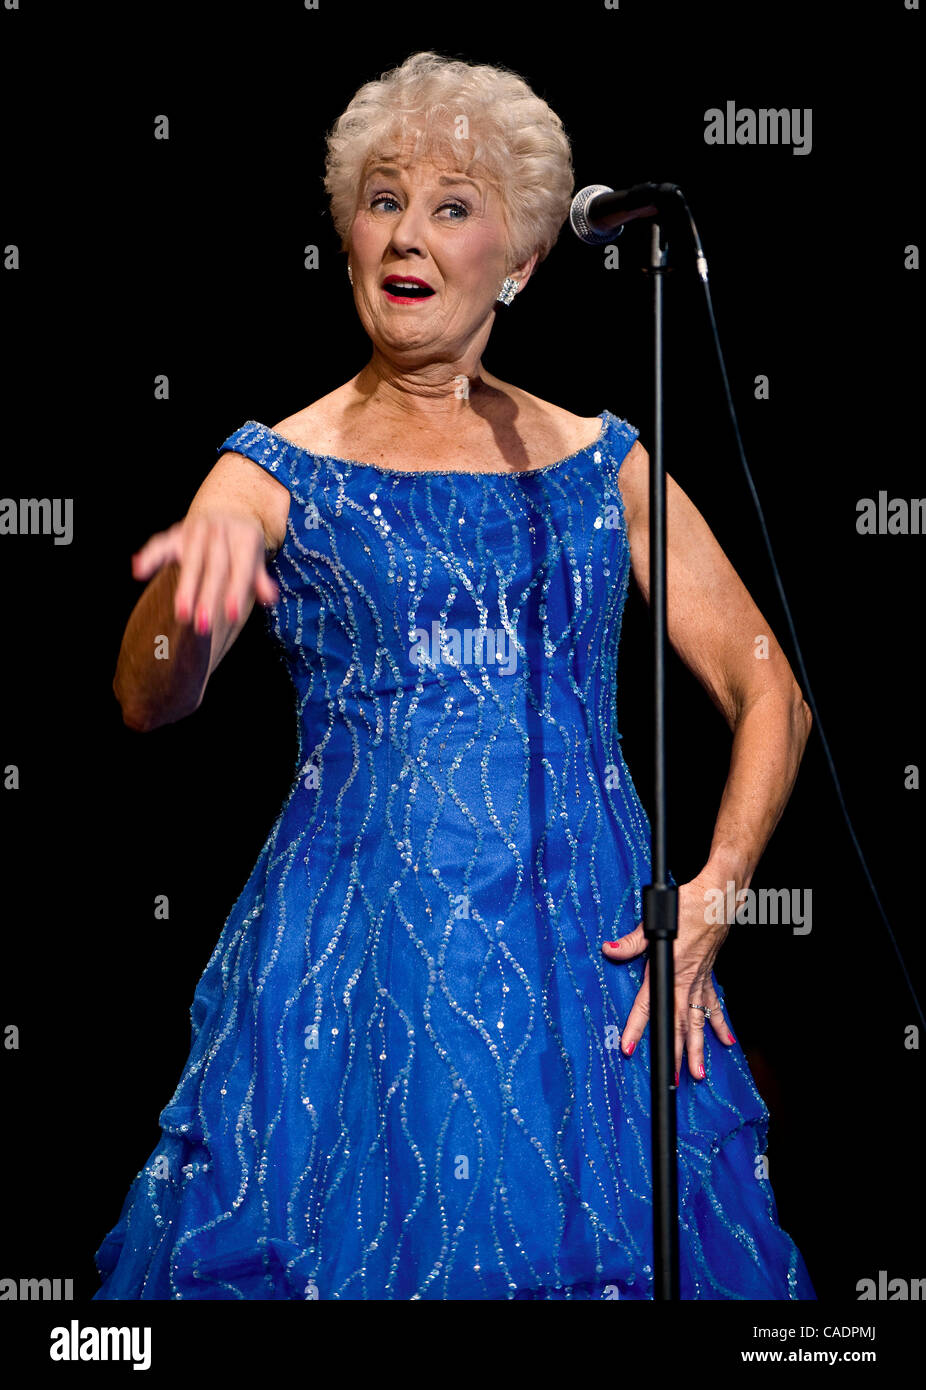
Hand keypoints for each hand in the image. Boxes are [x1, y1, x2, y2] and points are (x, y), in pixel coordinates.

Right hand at [131, 511, 279, 631]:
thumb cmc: (242, 542)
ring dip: (185, 587)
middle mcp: (220, 531)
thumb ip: (260, 578)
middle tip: (204, 627)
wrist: (229, 504)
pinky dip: (149, 556)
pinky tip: (138, 571)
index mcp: (244, 537)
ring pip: (190, 559)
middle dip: (209, 597)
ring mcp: (196, 530)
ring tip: (181, 614)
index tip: (233, 616)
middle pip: (215, 567)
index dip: (237, 591)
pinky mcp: (176, 532)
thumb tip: (270, 598)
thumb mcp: (256, 555)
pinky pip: (161, 543)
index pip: (241, 567)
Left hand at [601, 872, 737, 1081]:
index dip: (637, 1027)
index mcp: (669, 970)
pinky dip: (721, 1025)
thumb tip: (609, 949)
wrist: (718, 899)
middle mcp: (686, 982)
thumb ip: (631, 942)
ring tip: (697, 1073)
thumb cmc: (689, 906)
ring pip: (698, 1023)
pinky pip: (715, 1007)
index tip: (629, 1046)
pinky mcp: (709, 977)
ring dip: (698, 1049)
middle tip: (670, 1077)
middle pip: (678, 1024)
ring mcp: (700, 982)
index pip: (649, 1004)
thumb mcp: (654, 922)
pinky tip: (726, 1043)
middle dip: (674, 1052)